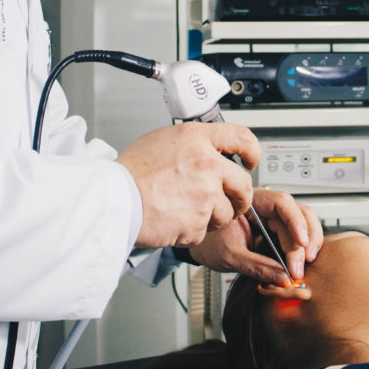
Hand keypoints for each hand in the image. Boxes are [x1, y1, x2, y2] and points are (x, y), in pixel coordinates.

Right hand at [117, 122, 259, 247]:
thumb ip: (191, 144)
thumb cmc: (131, 172)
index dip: (252, 150)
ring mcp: (205, 194)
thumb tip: (207, 149)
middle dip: (240, 197)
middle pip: (243, 184)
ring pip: (226, 212)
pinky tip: (174, 220)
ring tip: (187, 211)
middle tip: (232, 202)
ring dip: (212, 217)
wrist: (116, 200)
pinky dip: (192, 231)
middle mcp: (207, 164)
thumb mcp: (162, 140)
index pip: (241, 137)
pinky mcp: (199, 221)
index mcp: (197, 139)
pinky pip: (205, 231)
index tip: (251, 160)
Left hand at [186, 188, 322, 284]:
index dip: (295, 221)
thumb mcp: (229, 256)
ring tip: (301, 267)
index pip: (281, 203)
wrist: (199, 247)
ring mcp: (273, 219)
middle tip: (298, 267)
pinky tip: (298, 265)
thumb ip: (257, 267)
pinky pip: (296, 237)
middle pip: (297, 214)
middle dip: (303, 240)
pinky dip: (301, 251)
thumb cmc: (208, 242)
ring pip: (302, 224)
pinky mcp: (276, 233)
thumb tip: (283, 278)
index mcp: (251, 201)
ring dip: (308, 245)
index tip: (301, 243)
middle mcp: (266, 207)